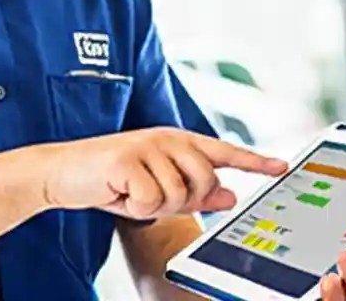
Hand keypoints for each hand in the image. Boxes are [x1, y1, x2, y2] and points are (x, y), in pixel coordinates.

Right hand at [40, 128, 287, 219]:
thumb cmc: (112, 180)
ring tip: (131, 190)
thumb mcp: (157, 188)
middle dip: (183, 199)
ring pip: (178, 194)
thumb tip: (230, 196)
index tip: (281, 168)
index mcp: (178, 142)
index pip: (223, 152)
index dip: (254, 162)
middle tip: (152, 195)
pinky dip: (135, 206)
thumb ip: (195, 192)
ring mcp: (149, 145)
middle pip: (205, 181)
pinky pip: (151, 200)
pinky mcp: (128, 159)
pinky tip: (118, 191)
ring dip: (154, 204)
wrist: (64, 173)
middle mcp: (168, 138)